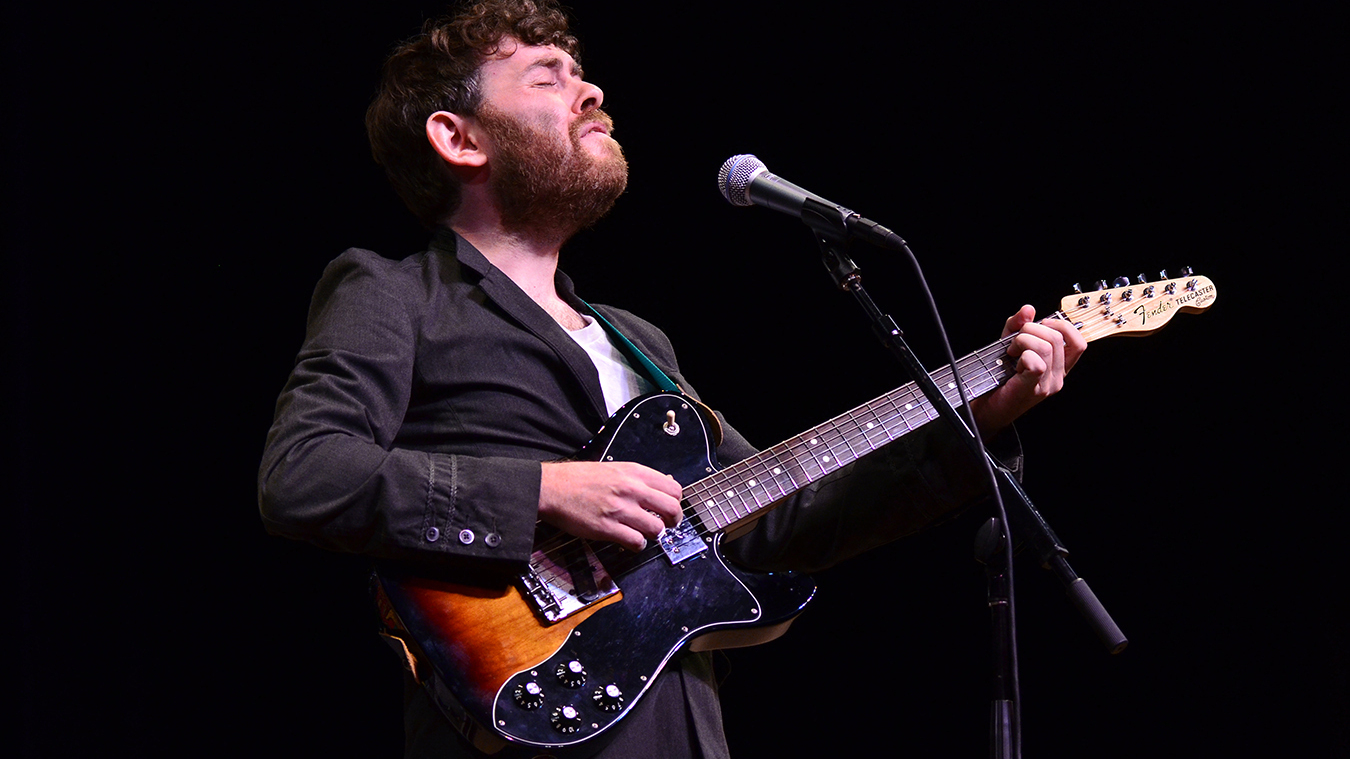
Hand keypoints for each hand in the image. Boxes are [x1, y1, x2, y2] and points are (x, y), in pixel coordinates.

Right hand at [538, 461, 682, 551]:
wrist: (552, 487)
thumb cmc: (578, 478)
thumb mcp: (614, 467)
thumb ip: (638, 477)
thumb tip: (663, 484)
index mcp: (634, 472)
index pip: (673, 488)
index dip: (676, 501)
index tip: (670, 508)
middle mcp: (631, 489)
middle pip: (672, 509)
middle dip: (674, 521)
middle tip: (668, 525)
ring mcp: (620, 509)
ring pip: (657, 529)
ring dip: (654, 535)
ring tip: (645, 533)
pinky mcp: (608, 528)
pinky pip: (636, 542)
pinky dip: (638, 545)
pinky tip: (632, 541)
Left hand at [969, 305, 1086, 437]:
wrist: (987, 408)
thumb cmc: (999, 378)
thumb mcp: (1009, 344)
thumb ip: (1018, 325)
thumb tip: (1028, 309)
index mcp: (1058, 366)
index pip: (1078, 342)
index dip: (1061, 326)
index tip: (1041, 324)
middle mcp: (1058, 376)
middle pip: (1057, 338)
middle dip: (1031, 330)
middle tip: (1015, 341)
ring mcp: (1048, 384)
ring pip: (1046, 347)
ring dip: (1023, 341)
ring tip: (1011, 352)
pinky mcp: (1035, 389)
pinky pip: (1036, 363)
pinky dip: (1021, 356)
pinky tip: (1013, 363)